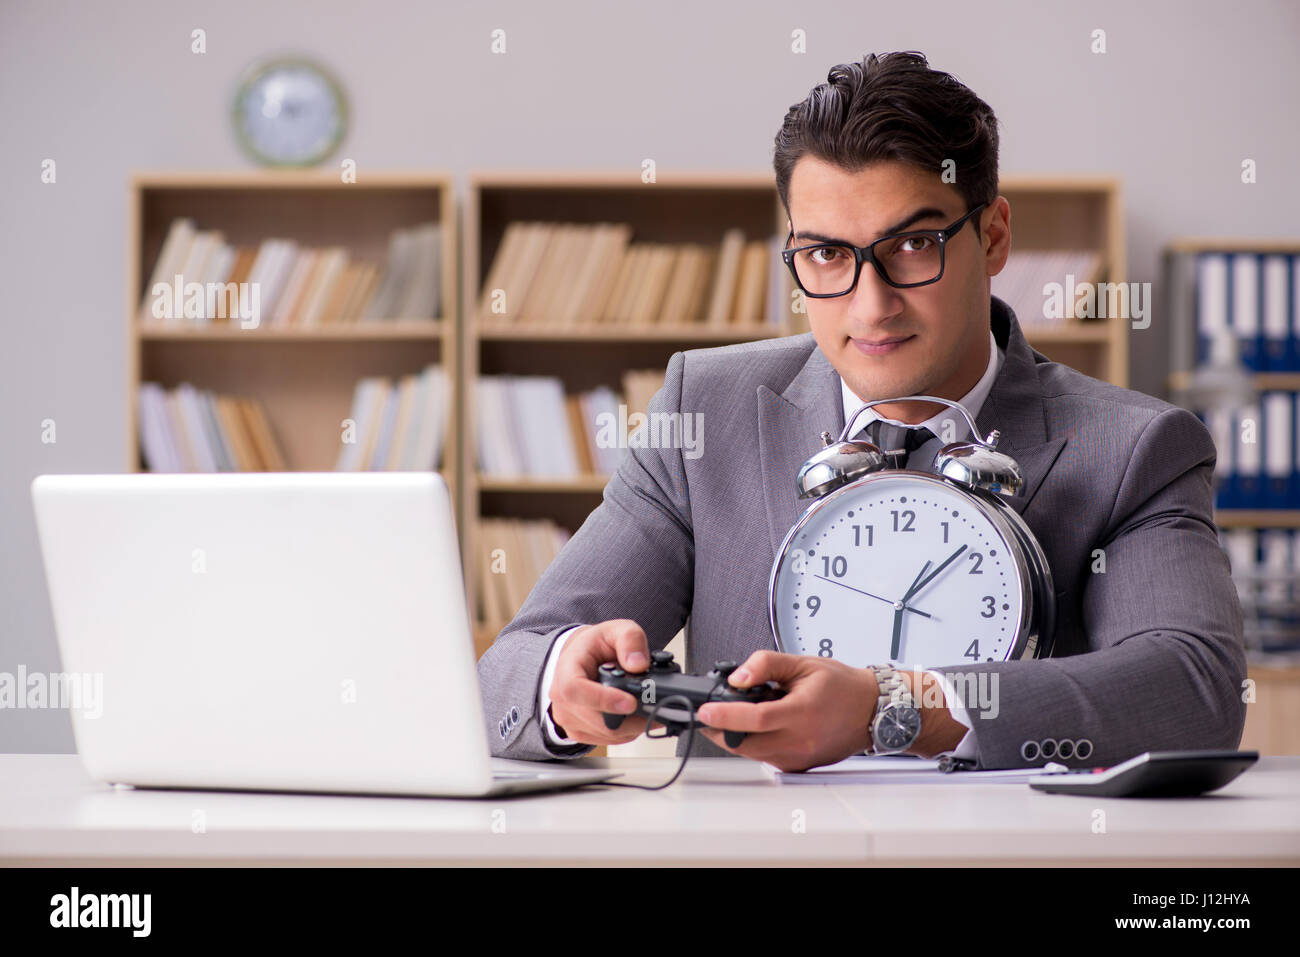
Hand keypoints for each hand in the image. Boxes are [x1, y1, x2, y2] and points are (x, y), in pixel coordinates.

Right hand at [547, 619, 667, 745]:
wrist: (584, 657)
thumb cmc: (597, 645)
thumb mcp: (617, 629)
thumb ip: (631, 640)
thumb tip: (638, 664)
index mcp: (567, 668)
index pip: (574, 689)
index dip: (602, 699)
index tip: (629, 702)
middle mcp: (561, 697)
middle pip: (595, 719)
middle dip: (630, 717)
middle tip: (655, 707)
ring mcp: (568, 717)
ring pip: (604, 733)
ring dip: (631, 725)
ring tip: (646, 707)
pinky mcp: (579, 731)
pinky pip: (606, 740)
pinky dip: (626, 732)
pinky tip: (634, 716)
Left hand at [695, 651, 877, 772]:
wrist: (870, 709)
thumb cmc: (840, 686)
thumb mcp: (802, 663)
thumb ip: (766, 664)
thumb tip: (738, 677)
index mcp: (802, 711)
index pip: (756, 719)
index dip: (725, 716)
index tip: (704, 711)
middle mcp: (801, 739)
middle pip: (747, 743)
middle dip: (720, 731)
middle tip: (710, 714)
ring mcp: (800, 757)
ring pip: (753, 754)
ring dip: (736, 738)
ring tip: (735, 717)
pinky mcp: (799, 766)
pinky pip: (766, 759)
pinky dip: (754, 745)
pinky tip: (759, 728)